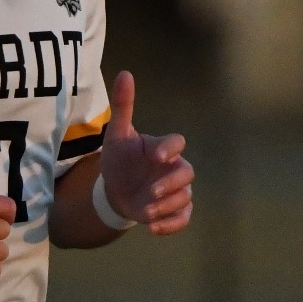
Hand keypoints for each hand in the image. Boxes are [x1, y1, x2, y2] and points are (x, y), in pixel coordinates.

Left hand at [96, 71, 193, 233]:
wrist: (116, 190)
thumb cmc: (120, 160)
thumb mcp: (117, 135)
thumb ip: (123, 106)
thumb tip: (124, 73)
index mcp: (163, 148)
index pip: (177, 143)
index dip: (170, 148)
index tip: (155, 156)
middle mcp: (173, 168)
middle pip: (187, 173)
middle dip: (171, 184)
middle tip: (151, 191)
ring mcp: (175, 190)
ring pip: (185, 198)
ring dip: (168, 206)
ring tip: (147, 211)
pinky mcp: (173, 210)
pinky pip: (183, 218)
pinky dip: (171, 225)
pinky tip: (152, 228)